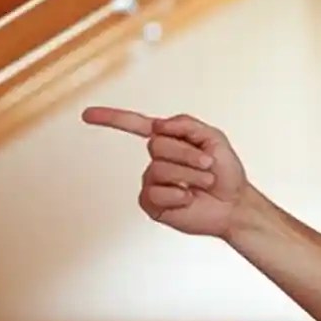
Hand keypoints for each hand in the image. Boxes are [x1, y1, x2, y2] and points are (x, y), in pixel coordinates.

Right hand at [82, 107, 247, 237]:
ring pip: (160, 168)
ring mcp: (152, 181)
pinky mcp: (152, 203)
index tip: (87, 115)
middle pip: (157, 145)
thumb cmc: (226, 172)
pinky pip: (156, 192)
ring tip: (204, 182)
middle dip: (187, 154)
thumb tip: (158, 125)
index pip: (136, 125)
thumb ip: (186, 125)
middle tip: (208, 164)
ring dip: (190, 174)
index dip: (111, 118)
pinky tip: (189, 198)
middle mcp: (157, 159)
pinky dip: (179, 194)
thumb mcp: (214, 138)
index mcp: (169, 140)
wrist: (234, 205)